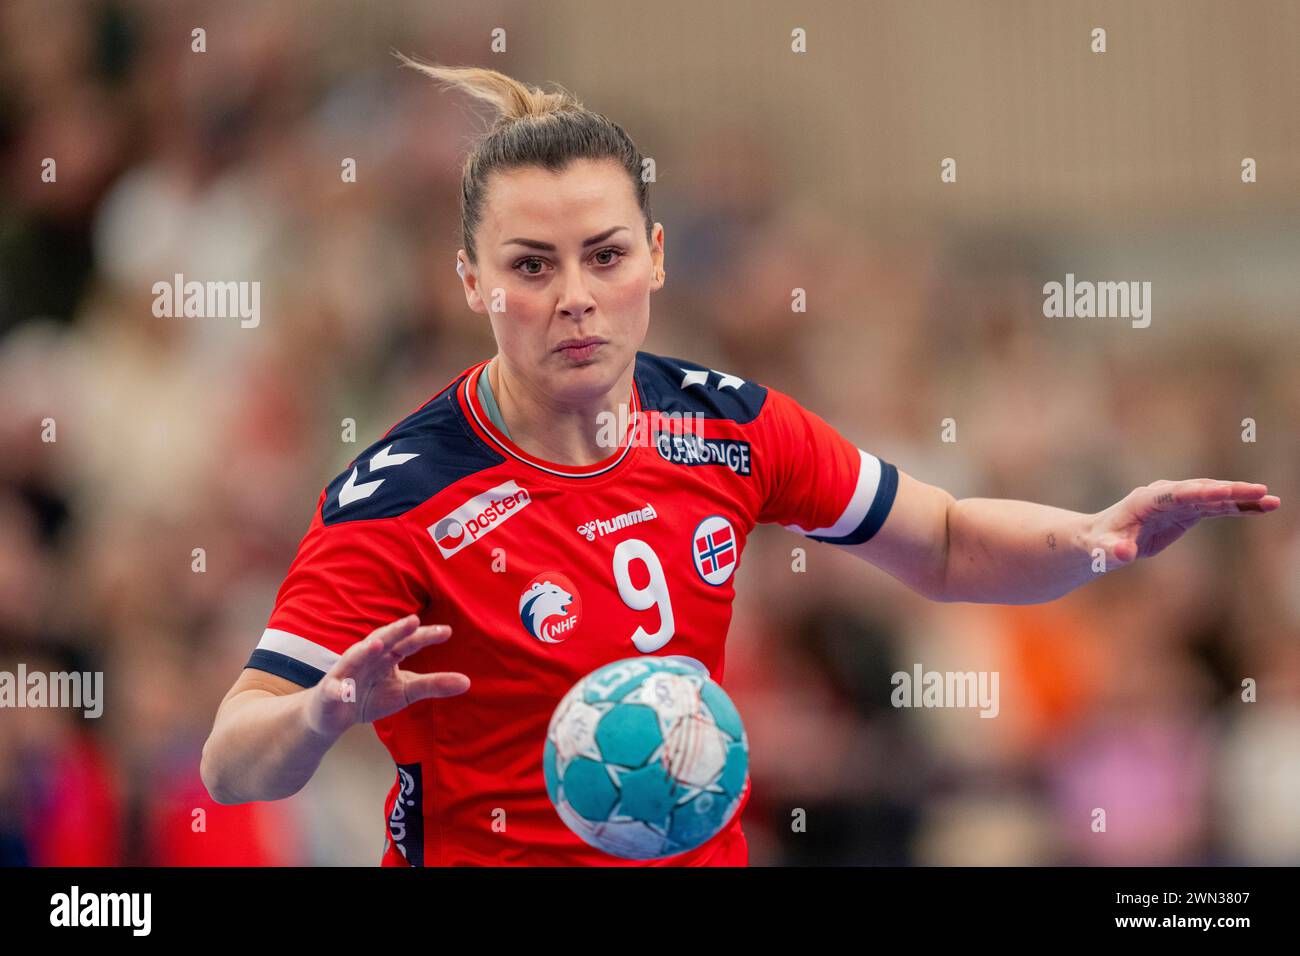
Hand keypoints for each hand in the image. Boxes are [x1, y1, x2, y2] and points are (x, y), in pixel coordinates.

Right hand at [305, 614, 469, 737]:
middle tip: (413, 621)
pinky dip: (338, 689)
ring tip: (378, 643)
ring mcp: (346, 673)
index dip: (425, 635)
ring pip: (355, 658)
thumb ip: (433, 684)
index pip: (408, 642)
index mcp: (387, 655)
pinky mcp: (330, 692)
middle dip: (396, 630)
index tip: (447, 631)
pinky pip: (334, 690)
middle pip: (382, 640)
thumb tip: (467, 682)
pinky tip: (343, 690)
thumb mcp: (406, 691)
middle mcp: (367, 657)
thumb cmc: (371, 696)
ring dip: (365, 650)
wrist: (332, 715)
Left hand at [1092, 478, 1280, 566]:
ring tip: (1272, 501)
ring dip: (1241, 498)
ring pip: (1214, 497)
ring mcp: (1178, 502)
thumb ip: (1113, 550)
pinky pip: (1216, 508)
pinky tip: (1261, 508)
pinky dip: (1237, 507)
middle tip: (1260, 491)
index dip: (1202, 492)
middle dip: (1230, 491)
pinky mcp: (1186, 512)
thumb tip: (1123, 553)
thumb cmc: (1101, 543)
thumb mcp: (1103, 549)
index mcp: (1146, 500)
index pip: (1178, 494)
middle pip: (1202, 490)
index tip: (1226, 491)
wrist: (1102, 539)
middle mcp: (1164, 495)